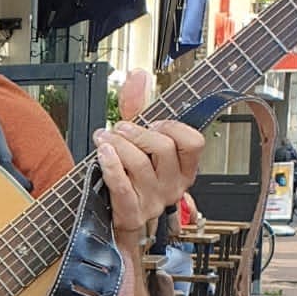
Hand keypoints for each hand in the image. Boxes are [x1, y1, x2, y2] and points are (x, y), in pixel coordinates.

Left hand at [93, 70, 203, 246]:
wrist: (114, 220)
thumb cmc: (130, 178)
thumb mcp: (138, 142)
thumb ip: (138, 108)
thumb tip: (137, 75)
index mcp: (184, 170)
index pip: (193, 142)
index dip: (172, 126)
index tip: (154, 123)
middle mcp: (173, 186)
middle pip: (163, 148)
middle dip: (137, 131)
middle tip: (120, 128)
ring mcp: (153, 201)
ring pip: (140, 163)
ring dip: (118, 144)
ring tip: (104, 138)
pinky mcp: (132, 213)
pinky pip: (122, 185)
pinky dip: (111, 165)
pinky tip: (103, 153)